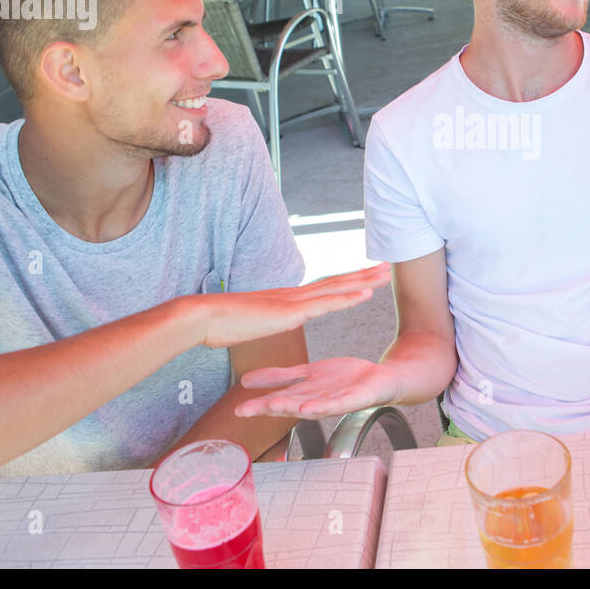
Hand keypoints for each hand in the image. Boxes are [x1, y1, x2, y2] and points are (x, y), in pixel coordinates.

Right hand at [197, 263, 390, 349]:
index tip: (365, 274)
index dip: (345, 280)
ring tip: (387, 272)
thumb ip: (260, 320)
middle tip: (387, 265)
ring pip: (337, 288)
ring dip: (364, 280)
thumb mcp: (247, 322)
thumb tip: (261, 321)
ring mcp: (293, 302)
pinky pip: (327, 305)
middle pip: (335, 281)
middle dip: (363, 273)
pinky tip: (368, 294)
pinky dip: (349, 298)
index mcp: (284, 299)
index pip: (322, 286)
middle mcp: (292, 295)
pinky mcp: (290, 313)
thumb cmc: (218, 323)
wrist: (202, 318)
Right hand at [235, 356, 400, 417]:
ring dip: (292, 408)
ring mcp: (335, 402)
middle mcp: (316, 402)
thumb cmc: (344, 379)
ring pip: (310, 406)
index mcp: (304, 396)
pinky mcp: (353, 399)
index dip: (258, 406)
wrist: (379, 379)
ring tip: (274, 405)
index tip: (238, 410)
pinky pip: (337, 404)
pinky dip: (324, 406)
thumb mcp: (305, 373)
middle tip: (246, 411)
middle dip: (269, 409)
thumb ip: (279, 377)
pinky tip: (309, 407)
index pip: (278, 402)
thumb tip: (246, 380)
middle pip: (289, 407)